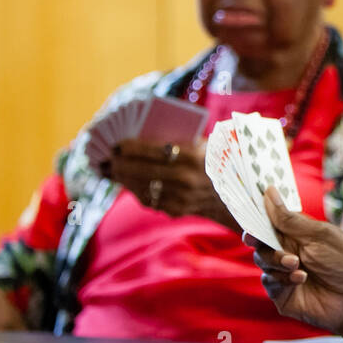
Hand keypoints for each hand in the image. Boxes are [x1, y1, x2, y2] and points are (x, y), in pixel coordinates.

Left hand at [105, 139, 235, 227]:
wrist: (237, 194)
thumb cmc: (216, 160)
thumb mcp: (205, 144)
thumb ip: (180, 139)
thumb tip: (142, 133)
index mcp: (193, 157)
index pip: (153, 151)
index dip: (130, 148)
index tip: (116, 145)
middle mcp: (186, 179)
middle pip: (142, 171)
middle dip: (119, 165)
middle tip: (105, 159)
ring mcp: (181, 197)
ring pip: (142, 187)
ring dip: (122, 179)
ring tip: (109, 170)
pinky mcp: (177, 210)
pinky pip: (149, 199)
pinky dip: (135, 190)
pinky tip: (126, 182)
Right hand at [245, 188, 342, 333]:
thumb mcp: (319, 235)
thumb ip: (290, 219)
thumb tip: (269, 192)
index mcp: (297, 235)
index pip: (270, 222)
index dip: (257, 216)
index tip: (245, 210)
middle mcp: (288, 253)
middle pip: (261, 242)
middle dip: (259, 240)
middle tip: (256, 238)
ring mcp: (284, 274)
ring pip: (263, 261)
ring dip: (277, 260)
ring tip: (296, 264)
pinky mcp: (282, 295)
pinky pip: (269, 282)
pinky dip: (282, 278)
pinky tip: (301, 278)